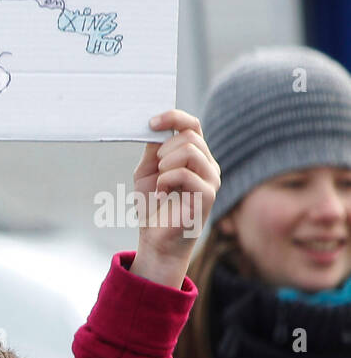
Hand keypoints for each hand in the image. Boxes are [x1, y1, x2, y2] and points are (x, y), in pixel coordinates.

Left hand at [128, 109, 219, 287]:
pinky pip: (185, 174)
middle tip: (155, 168)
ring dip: (164, 164)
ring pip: (189, 150)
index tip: (150, 123)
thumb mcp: (147, 172)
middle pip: (189, 135)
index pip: (192, 125)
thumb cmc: (153, 206)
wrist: (155, 240)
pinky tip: (162, 195)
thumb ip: (153, 149)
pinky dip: (165, 182)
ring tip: (159, 182)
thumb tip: (154, 125)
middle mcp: (207, 165)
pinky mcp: (207, 196)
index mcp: (195, 156)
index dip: (173, 117)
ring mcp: (211, 180)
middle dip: (163, 148)